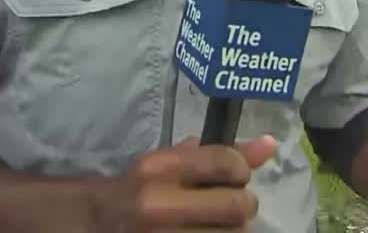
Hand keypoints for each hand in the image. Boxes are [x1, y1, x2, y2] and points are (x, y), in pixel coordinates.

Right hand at [100, 135, 276, 231]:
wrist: (97, 223)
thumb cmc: (141, 189)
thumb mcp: (171, 164)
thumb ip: (219, 155)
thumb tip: (269, 144)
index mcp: (159, 169)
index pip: (225, 162)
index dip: (241, 170)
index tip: (236, 177)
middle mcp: (158, 204)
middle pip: (237, 205)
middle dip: (243, 206)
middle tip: (233, 208)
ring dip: (234, 230)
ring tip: (219, 226)